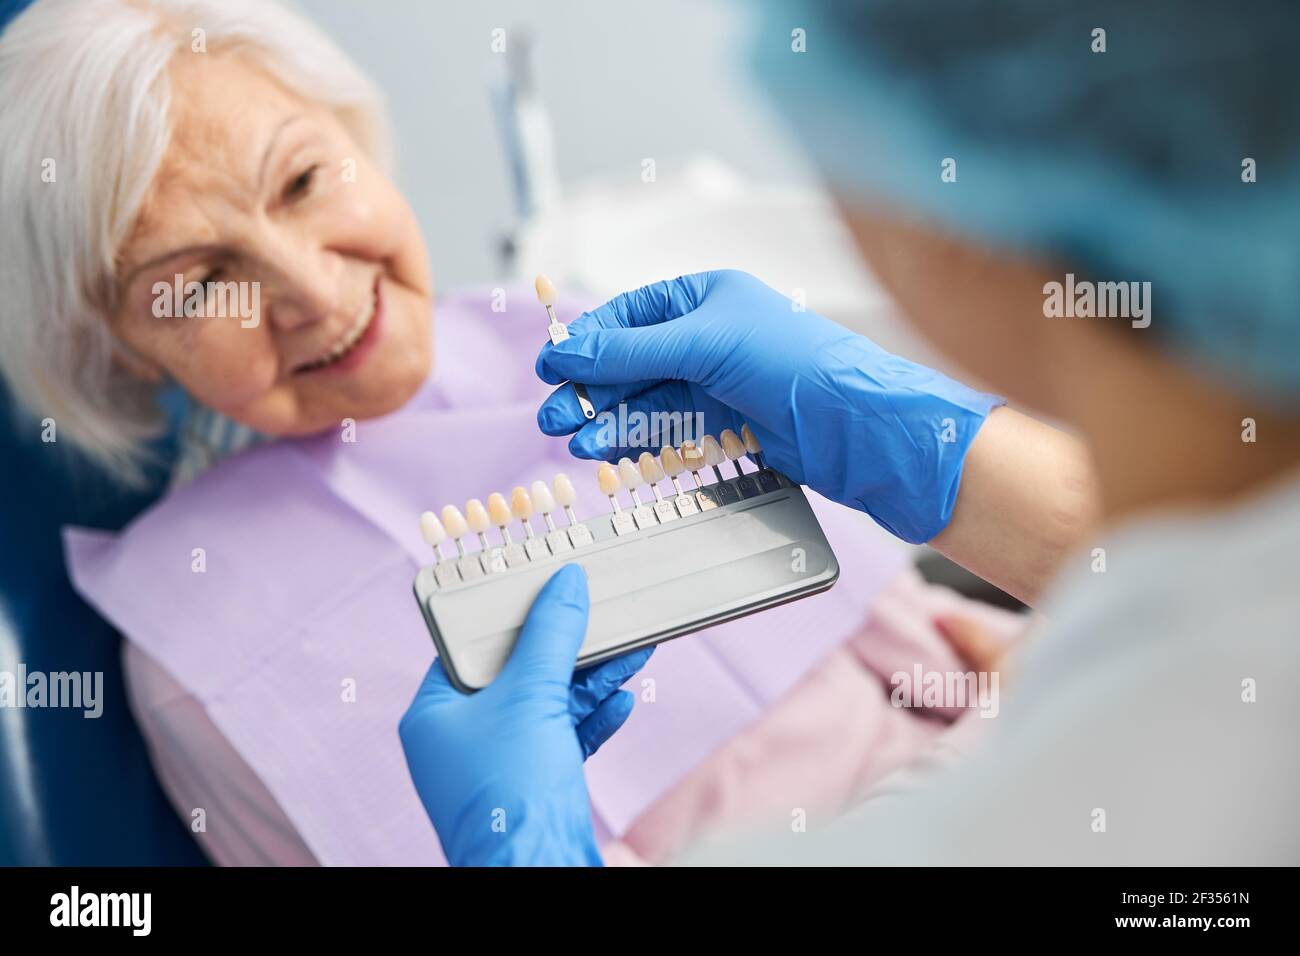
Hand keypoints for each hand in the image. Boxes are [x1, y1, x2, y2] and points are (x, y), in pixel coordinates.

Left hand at [399, 564, 650, 865]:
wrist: (537, 872)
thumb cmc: (509, 794)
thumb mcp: (530, 695)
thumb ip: (550, 635)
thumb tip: (564, 583)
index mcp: (436, 715)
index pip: (469, 649)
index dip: (507, 618)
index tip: (542, 590)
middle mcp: (463, 740)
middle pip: (518, 673)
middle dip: (567, 648)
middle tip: (600, 615)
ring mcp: (501, 765)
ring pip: (549, 706)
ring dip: (593, 679)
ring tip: (632, 650)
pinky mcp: (536, 786)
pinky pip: (567, 739)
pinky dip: (594, 719)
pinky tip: (623, 701)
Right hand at [536, 270, 1003, 542]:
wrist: (857, 427)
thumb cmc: (791, 362)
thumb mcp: (703, 345)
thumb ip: (631, 351)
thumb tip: (566, 350)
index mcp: (705, 298)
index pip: (630, 316)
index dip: (588, 342)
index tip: (550, 366)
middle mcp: (708, 336)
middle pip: (632, 362)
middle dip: (590, 388)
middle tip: (553, 415)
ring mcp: (717, 382)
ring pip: (645, 400)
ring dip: (606, 419)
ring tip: (572, 439)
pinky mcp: (727, 424)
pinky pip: (668, 429)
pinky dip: (636, 439)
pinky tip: (607, 450)